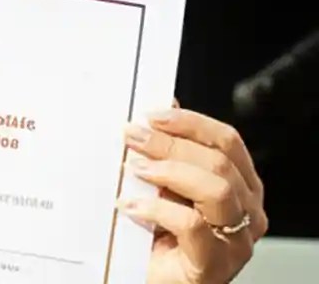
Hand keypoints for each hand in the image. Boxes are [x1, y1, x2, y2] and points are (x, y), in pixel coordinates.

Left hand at [118, 105, 267, 282]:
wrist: (149, 278)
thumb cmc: (159, 235)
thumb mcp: (165, 186)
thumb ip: (169, 154)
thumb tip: (161, 110)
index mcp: (241, 186)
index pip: (227, 142)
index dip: (190, 123)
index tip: (152, 115)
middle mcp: (247, 212)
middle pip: (218, 163)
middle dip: (170, 144)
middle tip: (133, 137)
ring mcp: (235, 240)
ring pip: (216, 189)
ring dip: (169, 171)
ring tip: (133, 168)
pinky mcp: (213, 264)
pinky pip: (192, 225)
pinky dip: (157, 208)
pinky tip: (130, 204)